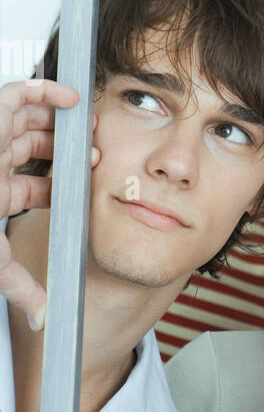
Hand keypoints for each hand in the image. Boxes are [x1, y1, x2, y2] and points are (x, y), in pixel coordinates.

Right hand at [0, 78, 98, 328]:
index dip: (62, 186)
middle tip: (96, 153)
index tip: (88, 186)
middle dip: (67, 150)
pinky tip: (72, 98)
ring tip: (91, 123)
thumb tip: (43, 320)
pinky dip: (46, 90)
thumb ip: (19, 288)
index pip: (33, 186)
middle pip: (35, 148)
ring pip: (29, 118)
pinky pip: (18, 91)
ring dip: (63, 120)